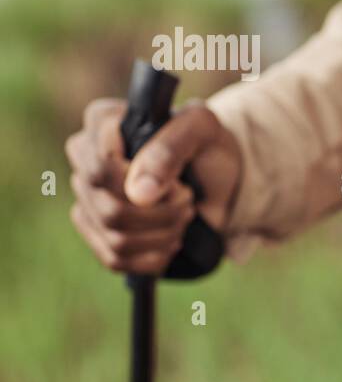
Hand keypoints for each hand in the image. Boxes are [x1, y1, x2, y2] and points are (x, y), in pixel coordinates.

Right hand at [65, 99, 241, 274]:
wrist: (215, 174)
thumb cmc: (206, 142)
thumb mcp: (202, 129)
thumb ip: (170, 150)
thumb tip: (139, 194)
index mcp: (101, 122)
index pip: (101, 165)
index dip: (143, 183)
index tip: (178, 181)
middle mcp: (84, 158)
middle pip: (109, 208)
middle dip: (162, 213)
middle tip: (188, 199)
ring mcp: (87, 197)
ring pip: (115, 238)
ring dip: (164, 235)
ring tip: (184, 216)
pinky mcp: (97, 229)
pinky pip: (115, 259)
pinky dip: (154, 257)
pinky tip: (171, 240)